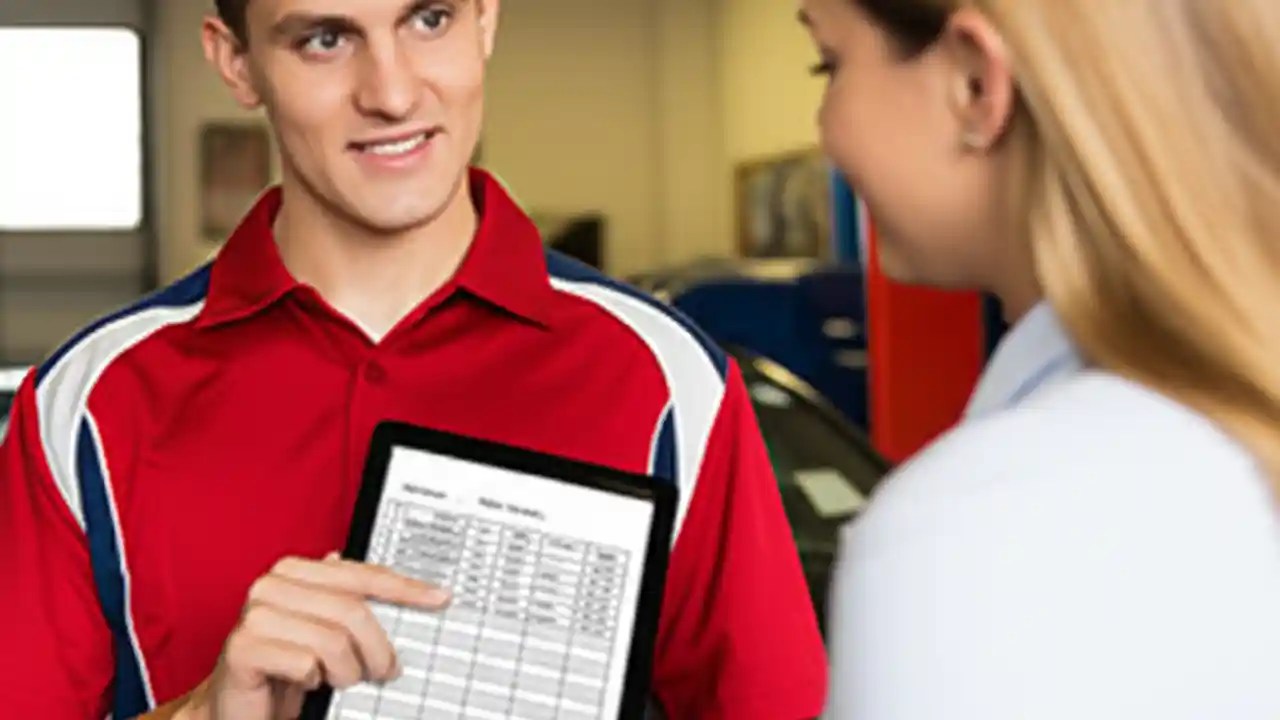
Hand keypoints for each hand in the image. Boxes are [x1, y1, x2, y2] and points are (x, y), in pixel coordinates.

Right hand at [192, 553, 449, 719]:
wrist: (237, 710)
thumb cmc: (286, 671)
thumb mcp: (328, 635)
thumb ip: (352, 605)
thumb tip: (406, 585)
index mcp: (296, 572)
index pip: (362, 574)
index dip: (406, 588)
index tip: (439, 599)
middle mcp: (273, 585)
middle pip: (352, 610)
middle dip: (378, 649)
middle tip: (384, 672)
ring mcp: (254, 615)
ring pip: (333, 640)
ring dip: (347, 671)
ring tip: (339, 679)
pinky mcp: (242, 648)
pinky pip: (306, 663)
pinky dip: (314, 680)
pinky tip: (305, 683)